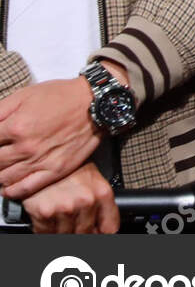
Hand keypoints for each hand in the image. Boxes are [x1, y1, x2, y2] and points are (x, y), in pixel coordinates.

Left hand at [0, 67, 121, 198]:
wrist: (95, 103)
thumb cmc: (60, 96)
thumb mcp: (24, 95)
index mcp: (15, 127)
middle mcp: (25, 147)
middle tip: (0, 153)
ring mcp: (40, 161)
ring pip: (4, 177)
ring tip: (2, 168)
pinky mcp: (55, 170)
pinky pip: (25, 188)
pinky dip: (11, 191)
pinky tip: (6, 187)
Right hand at [22, 162, 118, 233]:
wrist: (40, 156)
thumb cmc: (66, 167)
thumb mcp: (91, 177)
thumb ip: (98, 200)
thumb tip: (101, 222)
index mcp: (102, 192)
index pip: (110, 227)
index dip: (102, 231)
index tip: (97, 231)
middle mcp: (86, 201)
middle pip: (85, 233)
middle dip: (79, 230)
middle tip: (72, 222)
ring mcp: (65, 208)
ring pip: (65, 234)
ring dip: (60, 229)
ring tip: (58, 215)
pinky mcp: (45, 213)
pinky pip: (45, 232)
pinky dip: (44, 228)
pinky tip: (46, 216)